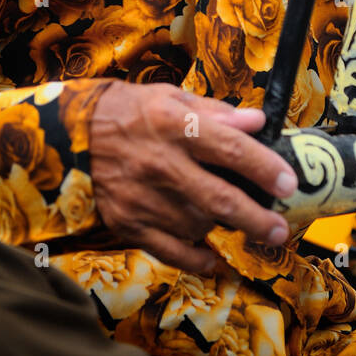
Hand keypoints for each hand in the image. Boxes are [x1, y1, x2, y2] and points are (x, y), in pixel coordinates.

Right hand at [88, 83, 296, 271]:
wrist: (67, 137)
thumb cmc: (127, 112)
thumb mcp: (169, 97)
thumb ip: (215, 112)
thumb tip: (257, 122)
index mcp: (174, 125)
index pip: (230, 148)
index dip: (264, 167)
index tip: (288, 183)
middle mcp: (161, 164)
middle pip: (220, 199)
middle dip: (257, 218)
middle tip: (279, 229)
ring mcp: (144, 199)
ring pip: (199, 225)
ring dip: (221, 226)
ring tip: (228, 217)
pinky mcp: (129, 224)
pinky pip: (172, 252)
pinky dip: (197, 258)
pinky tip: (211, 255)